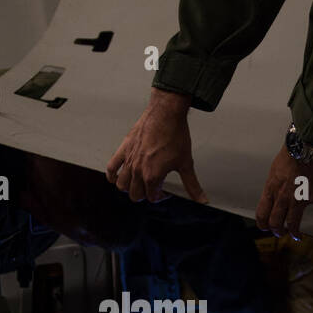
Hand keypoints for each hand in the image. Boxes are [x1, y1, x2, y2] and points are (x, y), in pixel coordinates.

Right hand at [107, 88, 207, 203]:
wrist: (166, 113)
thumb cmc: (175, 134)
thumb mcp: (186, 163)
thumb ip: (192, 185)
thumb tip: (201, 199)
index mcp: (152, 176)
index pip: (152, 197)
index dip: (160, 197)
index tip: (165, 191)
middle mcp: (138, 170)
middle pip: (136, 195)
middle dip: (145, 194)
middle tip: (153, 188)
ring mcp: (129, 160)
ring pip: (122, 185)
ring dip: (129, 188)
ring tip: (137, 184)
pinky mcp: (124, 149)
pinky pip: (111, 167)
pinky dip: (112, 176)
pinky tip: (116, 178)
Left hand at [255, 147, 312, 239]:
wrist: (308, 144)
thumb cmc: (291, 153)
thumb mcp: (275, 171)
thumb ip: (275, 186)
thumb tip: (275, 194)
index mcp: (272, 189)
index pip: (262, 213)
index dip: (263, 224)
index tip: (266, 227)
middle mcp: (284, 197)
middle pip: (276, 222)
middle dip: (277, 231)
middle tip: (281, 233)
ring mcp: (300, 198)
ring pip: (293, 223)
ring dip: (294, 232)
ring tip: (297, 236)